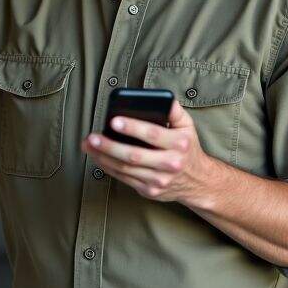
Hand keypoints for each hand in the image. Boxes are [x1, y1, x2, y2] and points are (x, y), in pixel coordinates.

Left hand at [80, 100, 219, 206]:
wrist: (198, 181)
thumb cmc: (188, 149)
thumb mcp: (188, 126)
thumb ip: (174, 110)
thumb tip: (161, 97)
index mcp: (179, 144)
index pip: (153, 134)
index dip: (132, 128)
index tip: (114, 121)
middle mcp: (170, 163)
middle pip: (134, 155)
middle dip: (110, 146)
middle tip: (93, 137)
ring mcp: (159, 180)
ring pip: (125, 169)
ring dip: (103, 157)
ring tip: (89, 146)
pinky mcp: (150, 191)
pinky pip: (124, 178)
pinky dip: (109, 168)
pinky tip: (98, 158)